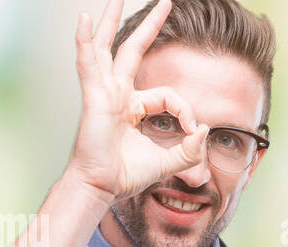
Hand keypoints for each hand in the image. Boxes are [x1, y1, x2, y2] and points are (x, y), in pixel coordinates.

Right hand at [66, 0, 209, 200]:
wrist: (103, 187)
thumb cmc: (127, 174)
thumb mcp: (168, 161)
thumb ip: (189, 149)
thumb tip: (205, 129)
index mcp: (134, 106)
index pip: (169, 94)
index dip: (186, 110)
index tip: (192, 131)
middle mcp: (118, 93)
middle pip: (133, 49)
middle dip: (150, 25)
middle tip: (166, 2)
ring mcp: (104, 91)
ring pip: (108, 47)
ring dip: (112, 19)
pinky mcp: (94, 96)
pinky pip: (88, 63)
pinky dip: (84, 41)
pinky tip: (82, 19)